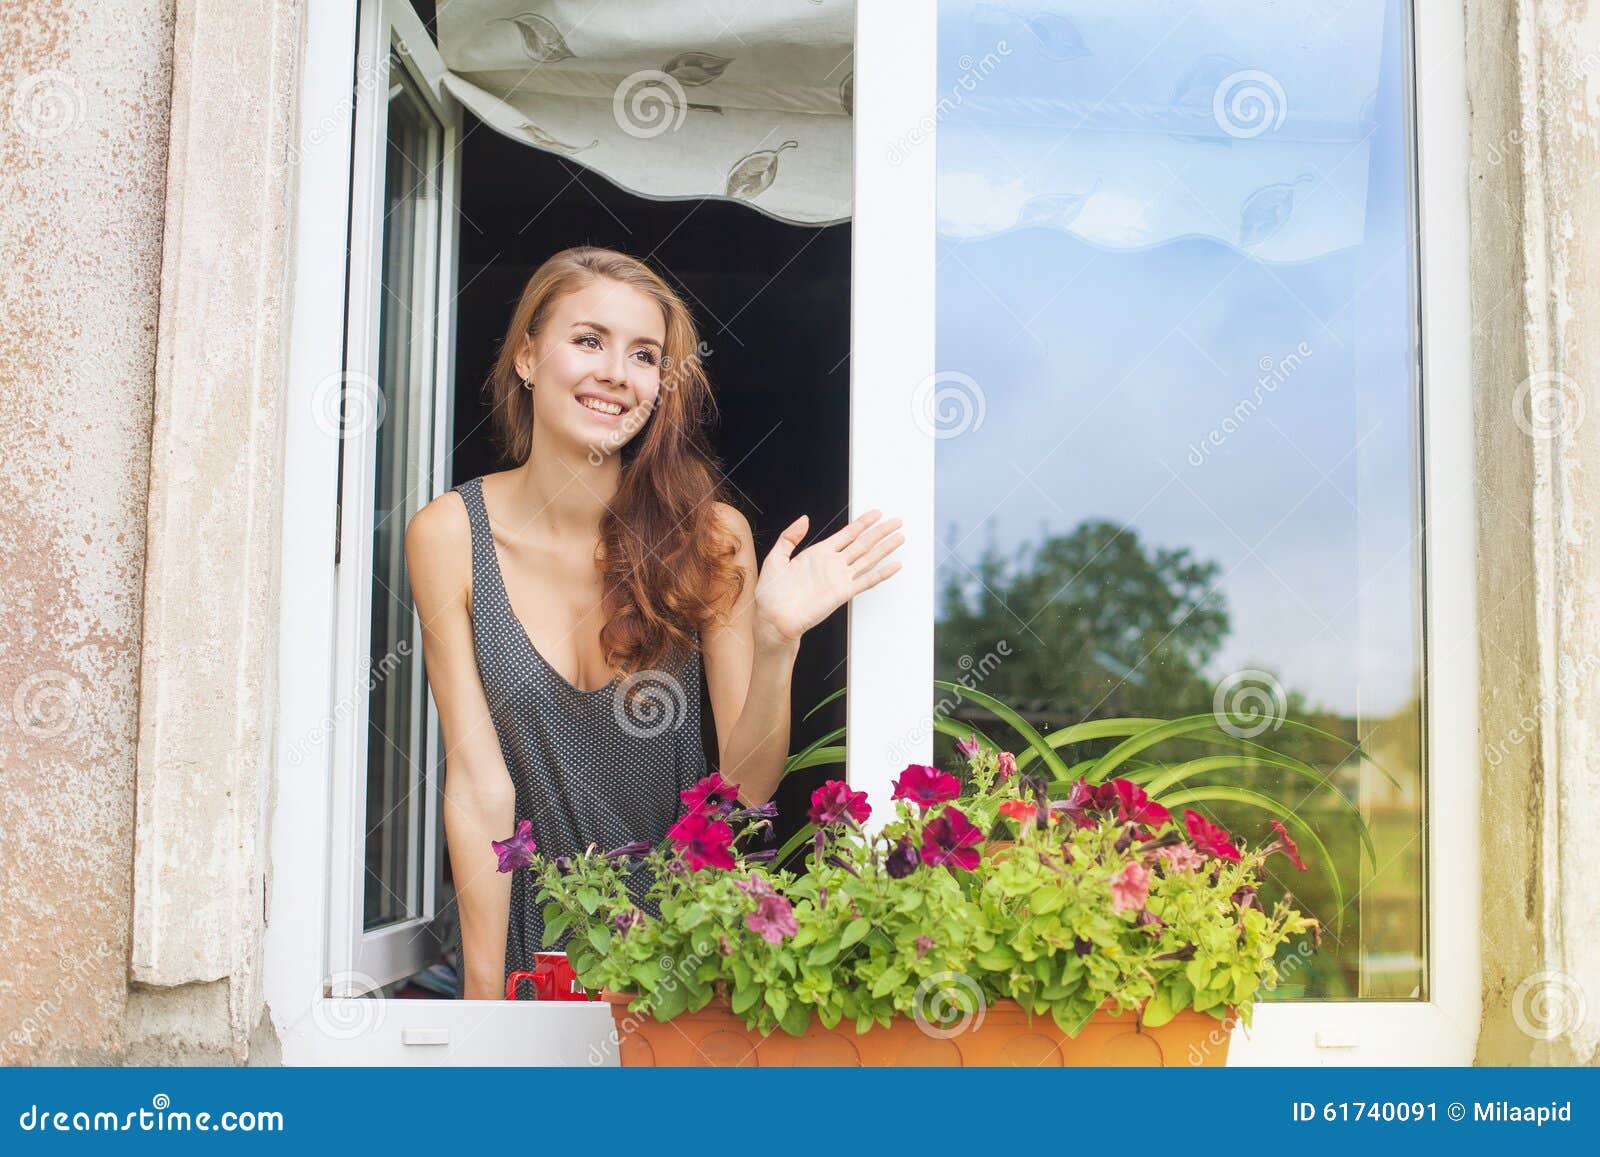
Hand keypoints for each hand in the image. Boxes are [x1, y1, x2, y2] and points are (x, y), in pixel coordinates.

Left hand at [752, 510, 904, 648]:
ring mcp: (839, 578)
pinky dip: (881, 574)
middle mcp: (832, 564)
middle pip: (862, 543)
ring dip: (885, 548)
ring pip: (868, 559)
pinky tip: (894, 566)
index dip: (862, 523)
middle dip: (880, 531)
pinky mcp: (842, 593)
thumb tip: (805, 519)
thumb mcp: (776, 558)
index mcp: (818, 554)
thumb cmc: (771, 593)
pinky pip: (866, 581)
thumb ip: (790, 537)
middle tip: (897, 521)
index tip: (876, 513)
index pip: (846, 534)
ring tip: (900, 537)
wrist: (772, 619)